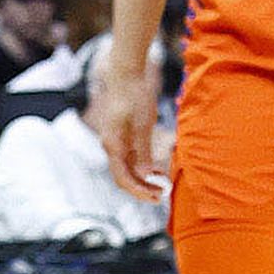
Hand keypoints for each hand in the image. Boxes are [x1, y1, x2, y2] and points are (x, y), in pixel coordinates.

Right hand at [90, 53, 166, 199]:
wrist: (126, 75)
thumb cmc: (134, 97)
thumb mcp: (142, 125)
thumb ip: (143, 151)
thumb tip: (146, 175)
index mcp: (113, 145)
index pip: (123, 178)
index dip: (140, 191)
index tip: (158, 197)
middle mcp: (111, 146)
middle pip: (123, 177)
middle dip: (141, 189)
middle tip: (162, 195)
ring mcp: (116, 142)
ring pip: (127, 169)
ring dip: (143, 180)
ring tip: (163, 184)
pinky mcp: (122, 136)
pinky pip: (130, 158)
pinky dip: (143, 167)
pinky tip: (158, 168)